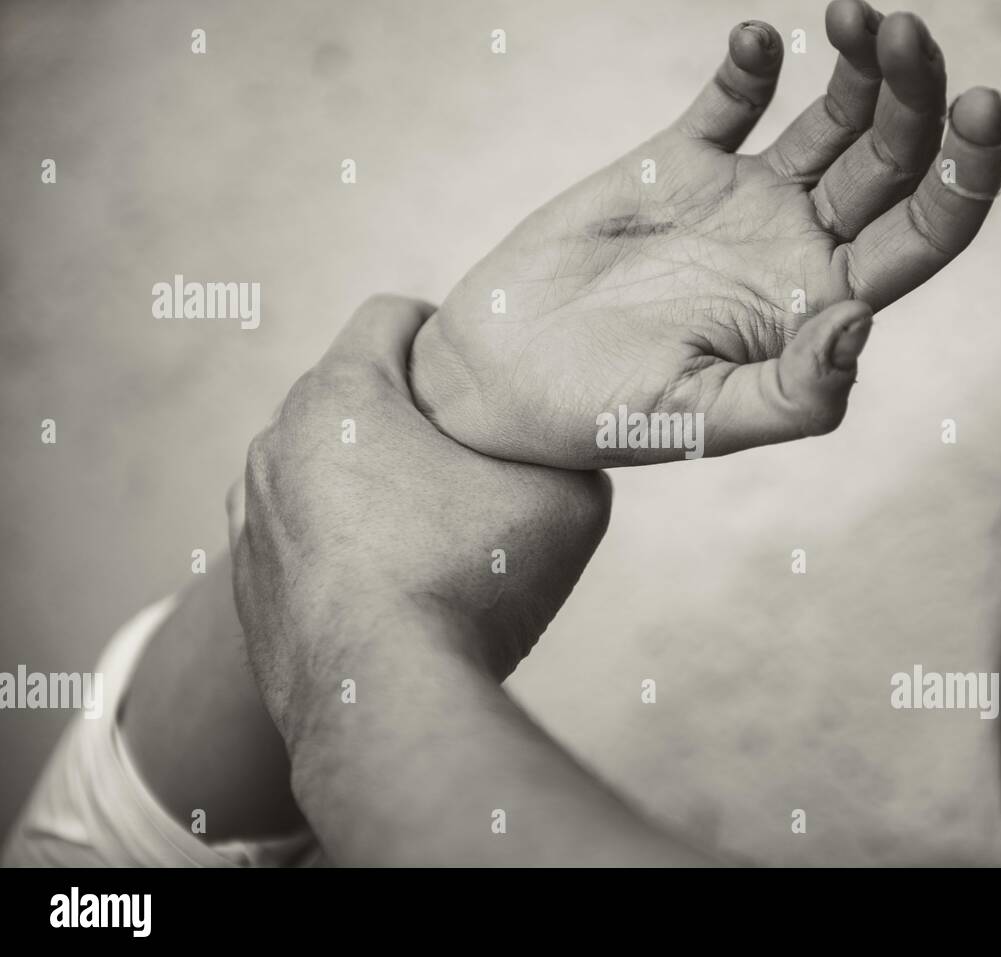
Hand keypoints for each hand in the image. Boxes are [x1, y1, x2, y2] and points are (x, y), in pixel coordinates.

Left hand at [227, 295, 610, 737]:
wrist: (387, 702)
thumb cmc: (472, 584)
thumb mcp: (568, 498)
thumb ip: (566, 452)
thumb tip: (565, 451)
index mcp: (341, 395)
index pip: (390, 315)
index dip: (445, 329)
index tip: (478, 371)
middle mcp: (276, 443)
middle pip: (351, 392)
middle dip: (408, 411)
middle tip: (468, 454)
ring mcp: (253, 517)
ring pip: (321, 465)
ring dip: (370, 477)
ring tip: (430, 526)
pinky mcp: (250, 587)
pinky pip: (303, 534)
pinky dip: (343, 541)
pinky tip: (395, 583)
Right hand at [410, 1, 1000, 466]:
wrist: (502, 377)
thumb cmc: (602, 414)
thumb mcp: (704, 417)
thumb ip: (795, 391)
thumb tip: (861, 323)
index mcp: (821, 305)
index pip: (927, 232)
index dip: (969, 172)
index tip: (979, 107)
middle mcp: (798, 246)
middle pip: (893, 157)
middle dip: (917, 90)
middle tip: (903, 29)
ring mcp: (744, 201)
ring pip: (834, 117)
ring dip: (859, 63)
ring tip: (853, 15)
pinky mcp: (680, 164)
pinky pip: (733, 98)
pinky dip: (751, 64)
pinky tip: (754, 43)